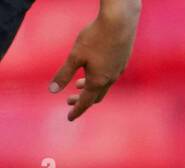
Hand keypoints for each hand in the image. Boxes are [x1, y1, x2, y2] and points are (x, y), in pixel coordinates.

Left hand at [50, 0, 140, 120]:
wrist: (120, 24)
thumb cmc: (95, 38)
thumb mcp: (74, 56)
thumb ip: (63, 74)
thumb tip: (52, 91)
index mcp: (98, 81)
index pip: (85, 102)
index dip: (76, 110)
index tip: (69, 118)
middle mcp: (110, 79)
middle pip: (95, 97)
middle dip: (82, 100)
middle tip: (69, 101)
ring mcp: (118, 71)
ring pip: (104, 86)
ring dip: (90, 88)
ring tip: (79, 84)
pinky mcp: (122, 62)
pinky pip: (110, 76)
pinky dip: (100, 79)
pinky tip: (96, 69)